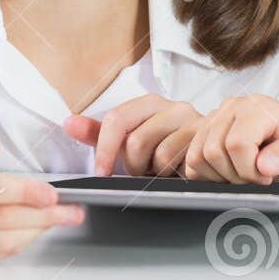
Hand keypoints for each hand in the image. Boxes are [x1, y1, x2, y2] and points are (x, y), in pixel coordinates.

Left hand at [63, 94, 201, 175]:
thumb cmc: (165, 146)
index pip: (116, 120)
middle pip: (136, 143)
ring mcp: (195, 124)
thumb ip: (100, 133)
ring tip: (162, 170)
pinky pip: (181, 168)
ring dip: (154, 174)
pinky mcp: (208, 144)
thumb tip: (69, 124)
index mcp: (151, 103)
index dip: (105, 150)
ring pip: (159, 158)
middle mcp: (174, 108)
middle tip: (143, 169)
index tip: (101, 172)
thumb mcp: (130, 138)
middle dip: (133, 166)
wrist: (209, 152)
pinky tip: (180, 171)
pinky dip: (175, 176)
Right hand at [185, 95, 278, 183]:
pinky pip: (191, 162)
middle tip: (258, 177)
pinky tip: (231, 172)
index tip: (268, 176)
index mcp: (256, 106)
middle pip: (213, 152)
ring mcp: (215, 118)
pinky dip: (208, 175)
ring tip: (245, 173)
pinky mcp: (205, 133)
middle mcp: (232, 107)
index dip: (250, 170)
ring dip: (222, 176)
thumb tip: (264, 165)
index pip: (236, 144)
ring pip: (197, 157)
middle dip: (236, 175)